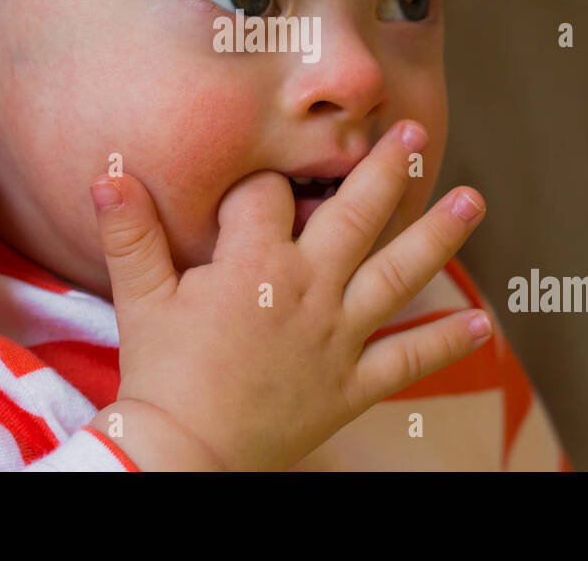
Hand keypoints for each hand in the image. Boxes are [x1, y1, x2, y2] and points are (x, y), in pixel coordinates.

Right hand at [88, 119, 489, 470]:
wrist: (184, 456)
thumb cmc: (161, 374)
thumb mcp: (139, 298)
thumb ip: (131, 234)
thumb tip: (107, 175)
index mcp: (255, 263)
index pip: (270, 196)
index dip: (260, 186)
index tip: (253, 192)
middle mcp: (308, 289)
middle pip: (355, 216)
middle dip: (385, 170)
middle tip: (415, 132)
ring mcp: (337, 337)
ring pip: (397, 275)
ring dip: (437, 235)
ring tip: (473, 200)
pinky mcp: (351, 385)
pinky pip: (406, 362)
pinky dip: (444, 344)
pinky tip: (480, 325)